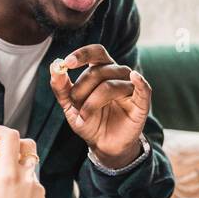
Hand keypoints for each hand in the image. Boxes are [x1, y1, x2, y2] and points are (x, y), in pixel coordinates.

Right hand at [0, 126, 45, 197]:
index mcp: (8, 175)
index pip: (11, 136)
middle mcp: (27, 178)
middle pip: (27, 144)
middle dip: (12, 144)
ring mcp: (38, 187)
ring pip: (28, 164)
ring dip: (14, 166)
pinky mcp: (42, 197)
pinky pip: (31, 180)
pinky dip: (20, 181)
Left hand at [50, 45, 151, 168]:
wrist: (103, 145)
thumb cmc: (90, 122)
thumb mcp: (69, 105)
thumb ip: (61, 86)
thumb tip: (54, 66)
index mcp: (102, 70)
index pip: (96, 53)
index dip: (82, 55)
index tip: (67, 63)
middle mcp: (118, 75)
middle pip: (99, 70)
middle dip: (81, 88)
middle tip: (73, 104)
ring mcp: (130, 88)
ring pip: (111, 85)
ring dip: (93, 101)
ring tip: (85, 116)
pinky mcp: (141, 103)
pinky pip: (144, 88)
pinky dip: (140, 82)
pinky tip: (135, 78)